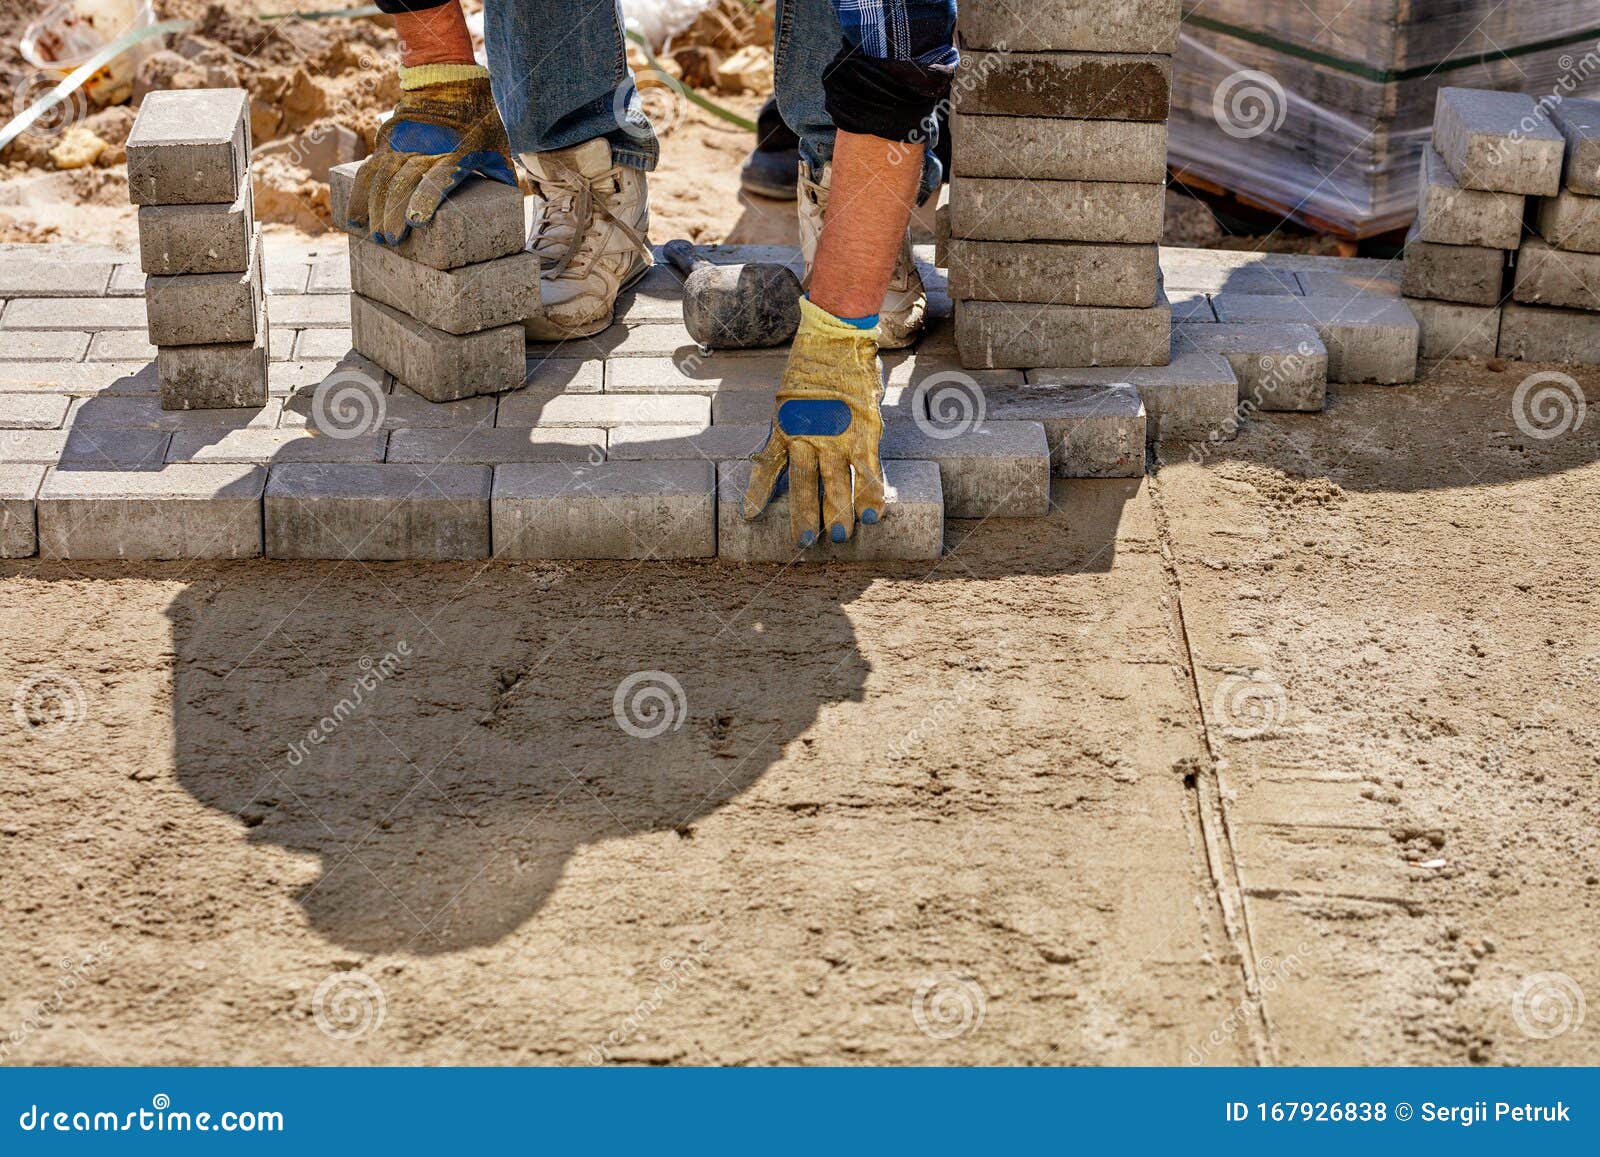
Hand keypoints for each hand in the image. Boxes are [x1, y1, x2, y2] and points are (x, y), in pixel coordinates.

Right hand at [347, 66, 517, 244]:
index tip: (416, 221)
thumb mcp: (497, 146)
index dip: (426, 198)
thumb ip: (500, 178)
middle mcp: (426, 147)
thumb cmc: (480, 123)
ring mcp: (404, 144)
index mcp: (458, 151)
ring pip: (383, 175)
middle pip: (405, 180)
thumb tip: (505, 212)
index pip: (439, 176)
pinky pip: (370, 169)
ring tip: (373, 234)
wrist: (449, 81)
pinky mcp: (388, 143)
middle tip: (391, 240)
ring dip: (374, 206)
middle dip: (394, 211)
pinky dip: (360, 193)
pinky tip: (354, 217)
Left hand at [743, 298, 886, 546]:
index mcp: (784, 426)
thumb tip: (786, 441)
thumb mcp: (788, 393)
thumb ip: (789, 420)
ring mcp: (837, 436)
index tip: (750, 517)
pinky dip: (871, 495)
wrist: (835, 336)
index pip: (767, 466)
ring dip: (837, 512)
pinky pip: (868, 470)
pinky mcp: (864, 432)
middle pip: (804, 483)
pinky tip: (873, 517)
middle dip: (805, 514)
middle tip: (804, 542)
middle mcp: (808, 436)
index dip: (759, 493)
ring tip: (839, 537)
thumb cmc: (810, 364)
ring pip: (836, 483)